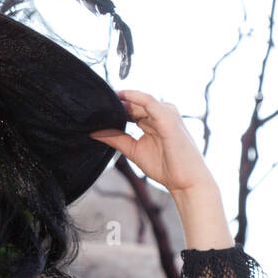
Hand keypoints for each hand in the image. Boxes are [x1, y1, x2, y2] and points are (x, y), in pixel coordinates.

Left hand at [89, 89, 215, 192]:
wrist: (185, 182)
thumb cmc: (165, 166)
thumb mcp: (133, 150)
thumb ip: (115, 138)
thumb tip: (93, 132)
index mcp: (152, 120)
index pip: (129, 107)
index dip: (112, 106)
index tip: (92, 106)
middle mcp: (159, 114)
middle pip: (132, 103)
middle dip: (113, 102)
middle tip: (91, 101)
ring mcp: (165, 115)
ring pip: (140, 100)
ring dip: (121, 98)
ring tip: (101, 99)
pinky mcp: (168, 119)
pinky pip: (150, 102)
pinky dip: (136, 97)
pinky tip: (121, 95)